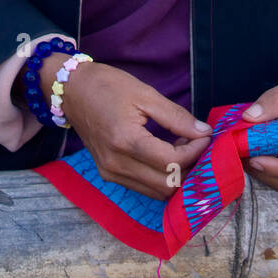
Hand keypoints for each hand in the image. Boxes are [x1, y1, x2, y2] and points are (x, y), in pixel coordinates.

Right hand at [45, 57, 212, 200]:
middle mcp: (116, 164)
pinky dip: (161, 178)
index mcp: (125, 140)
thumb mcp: (145, 94)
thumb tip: (204, 132)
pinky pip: (143, 187)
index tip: (205, 135)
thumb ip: (176, 117)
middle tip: (197, 144)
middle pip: (166, 185)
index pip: (171, 162)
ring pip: (156, 192)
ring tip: (184, 149)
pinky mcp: (108, 175)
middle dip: (189, 168)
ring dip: (176, 176)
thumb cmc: (108, 86)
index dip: (195, 151)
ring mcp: (110, 173)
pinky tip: (167, 156)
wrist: (72, 90)